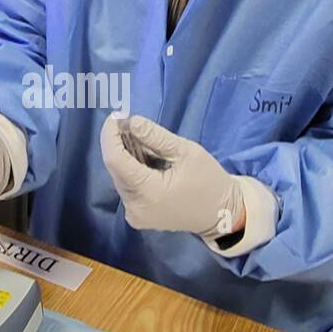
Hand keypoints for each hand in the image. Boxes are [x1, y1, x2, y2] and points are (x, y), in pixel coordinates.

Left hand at [100, 113, 245, 235]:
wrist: (222, 214)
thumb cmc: (209, 182)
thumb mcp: (186, 152)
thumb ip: (156, 137)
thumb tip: (132, 121)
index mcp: (148, 192)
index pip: (115, 160)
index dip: (110, 135)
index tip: (115, 116)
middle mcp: (135, 207)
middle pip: (116, 168)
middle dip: (119, 143)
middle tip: (129, 122)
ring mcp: (135, 214)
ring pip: (120, 176)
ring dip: (126, 155)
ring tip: (138, 135)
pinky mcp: (137, 215)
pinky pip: (128, 186)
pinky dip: (132, 168)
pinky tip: (143, 154)